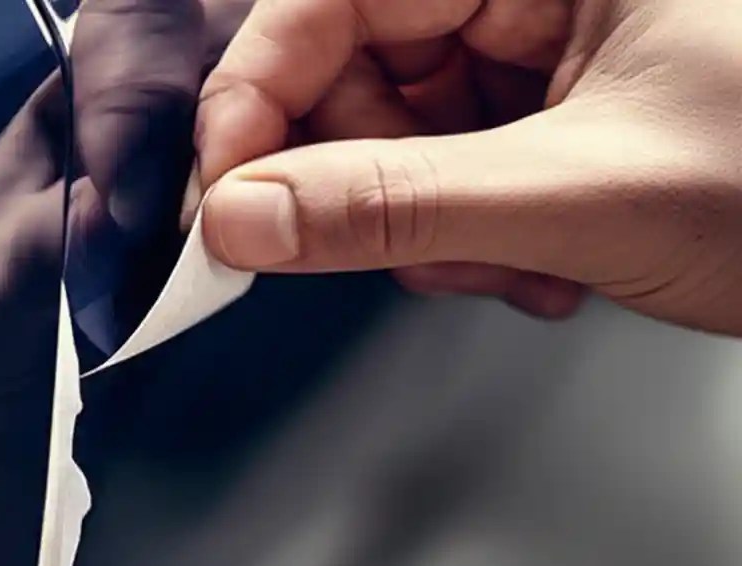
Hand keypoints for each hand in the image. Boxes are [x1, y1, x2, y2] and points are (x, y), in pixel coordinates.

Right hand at [196, 0, 741, 332]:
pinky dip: (462, 237)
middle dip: (353, 179)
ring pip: (387, 136)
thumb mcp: (588, 192)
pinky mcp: (539, 118)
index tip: (225, 194)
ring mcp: (533, 53)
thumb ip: (399, 205)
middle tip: (391, 250)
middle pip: (349, 70)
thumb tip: (248, 217)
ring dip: (419, 226)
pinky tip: (533, 263)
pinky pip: (438, 173)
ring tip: (507, 263)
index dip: (256, 93)